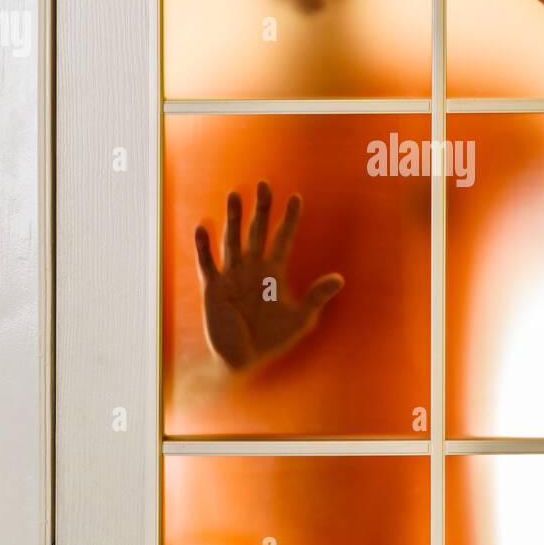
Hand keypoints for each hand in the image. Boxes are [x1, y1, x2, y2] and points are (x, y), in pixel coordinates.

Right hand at [194, 182, 343, 370]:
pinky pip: (208, 263)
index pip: (283, 238)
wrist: (242, 360)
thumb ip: (316, 297)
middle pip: (257, 232)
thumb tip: (340, 279)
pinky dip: (204, 246)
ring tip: (235, 195)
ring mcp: (232, 276)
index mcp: (273, 272)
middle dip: (261, 209)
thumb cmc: (271, 339)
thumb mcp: (299, 319)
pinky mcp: (213, 288)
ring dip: (233, 218)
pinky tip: (203, 227)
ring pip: (233, 240)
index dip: (289, 219)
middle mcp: (252, 268)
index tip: (296, 197)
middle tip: (265, 185)